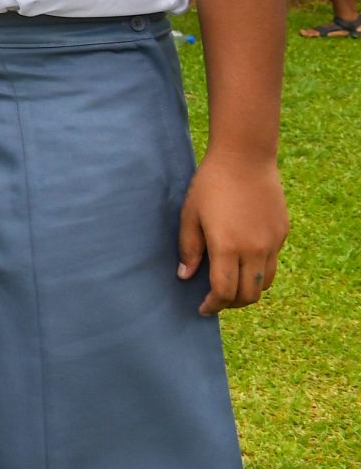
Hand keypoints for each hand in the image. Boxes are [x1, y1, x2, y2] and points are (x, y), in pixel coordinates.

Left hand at [178, 152, 287, 314]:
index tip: (203, 309)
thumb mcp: (190, 214)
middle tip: (216, 300)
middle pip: (249, 294)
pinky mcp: (282, 234)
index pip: (224, 291)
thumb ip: (188, 248)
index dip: (213, 305)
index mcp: (227, 247)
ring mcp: (272, 243)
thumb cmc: (210, 184)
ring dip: (249, 290)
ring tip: (232, 286)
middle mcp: (254, 250)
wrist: (245, 158)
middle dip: (231, 303)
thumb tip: (185, 276)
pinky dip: (259, 270)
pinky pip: (272, 262)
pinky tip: (244, 260)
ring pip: (266, 282)